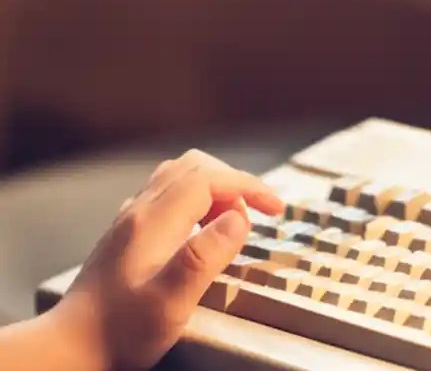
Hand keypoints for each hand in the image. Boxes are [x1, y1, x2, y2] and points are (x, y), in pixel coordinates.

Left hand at [51, 150, 283, 370]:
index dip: (248, 186)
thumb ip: (204, 257)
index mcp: (152, 223)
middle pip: (194, 167)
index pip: (209, 179)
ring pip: (178, 176)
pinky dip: (196, 200)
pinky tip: (201, 230)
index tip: (275, 208)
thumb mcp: (170, 303)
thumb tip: (238, 218)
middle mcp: (139, 213)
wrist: (69, 348)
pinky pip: (166, 195)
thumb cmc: (119, 333)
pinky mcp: (126, 235)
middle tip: (257, 214)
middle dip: (235, 182)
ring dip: (215, 188)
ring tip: (232, 221)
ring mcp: (129, 222)